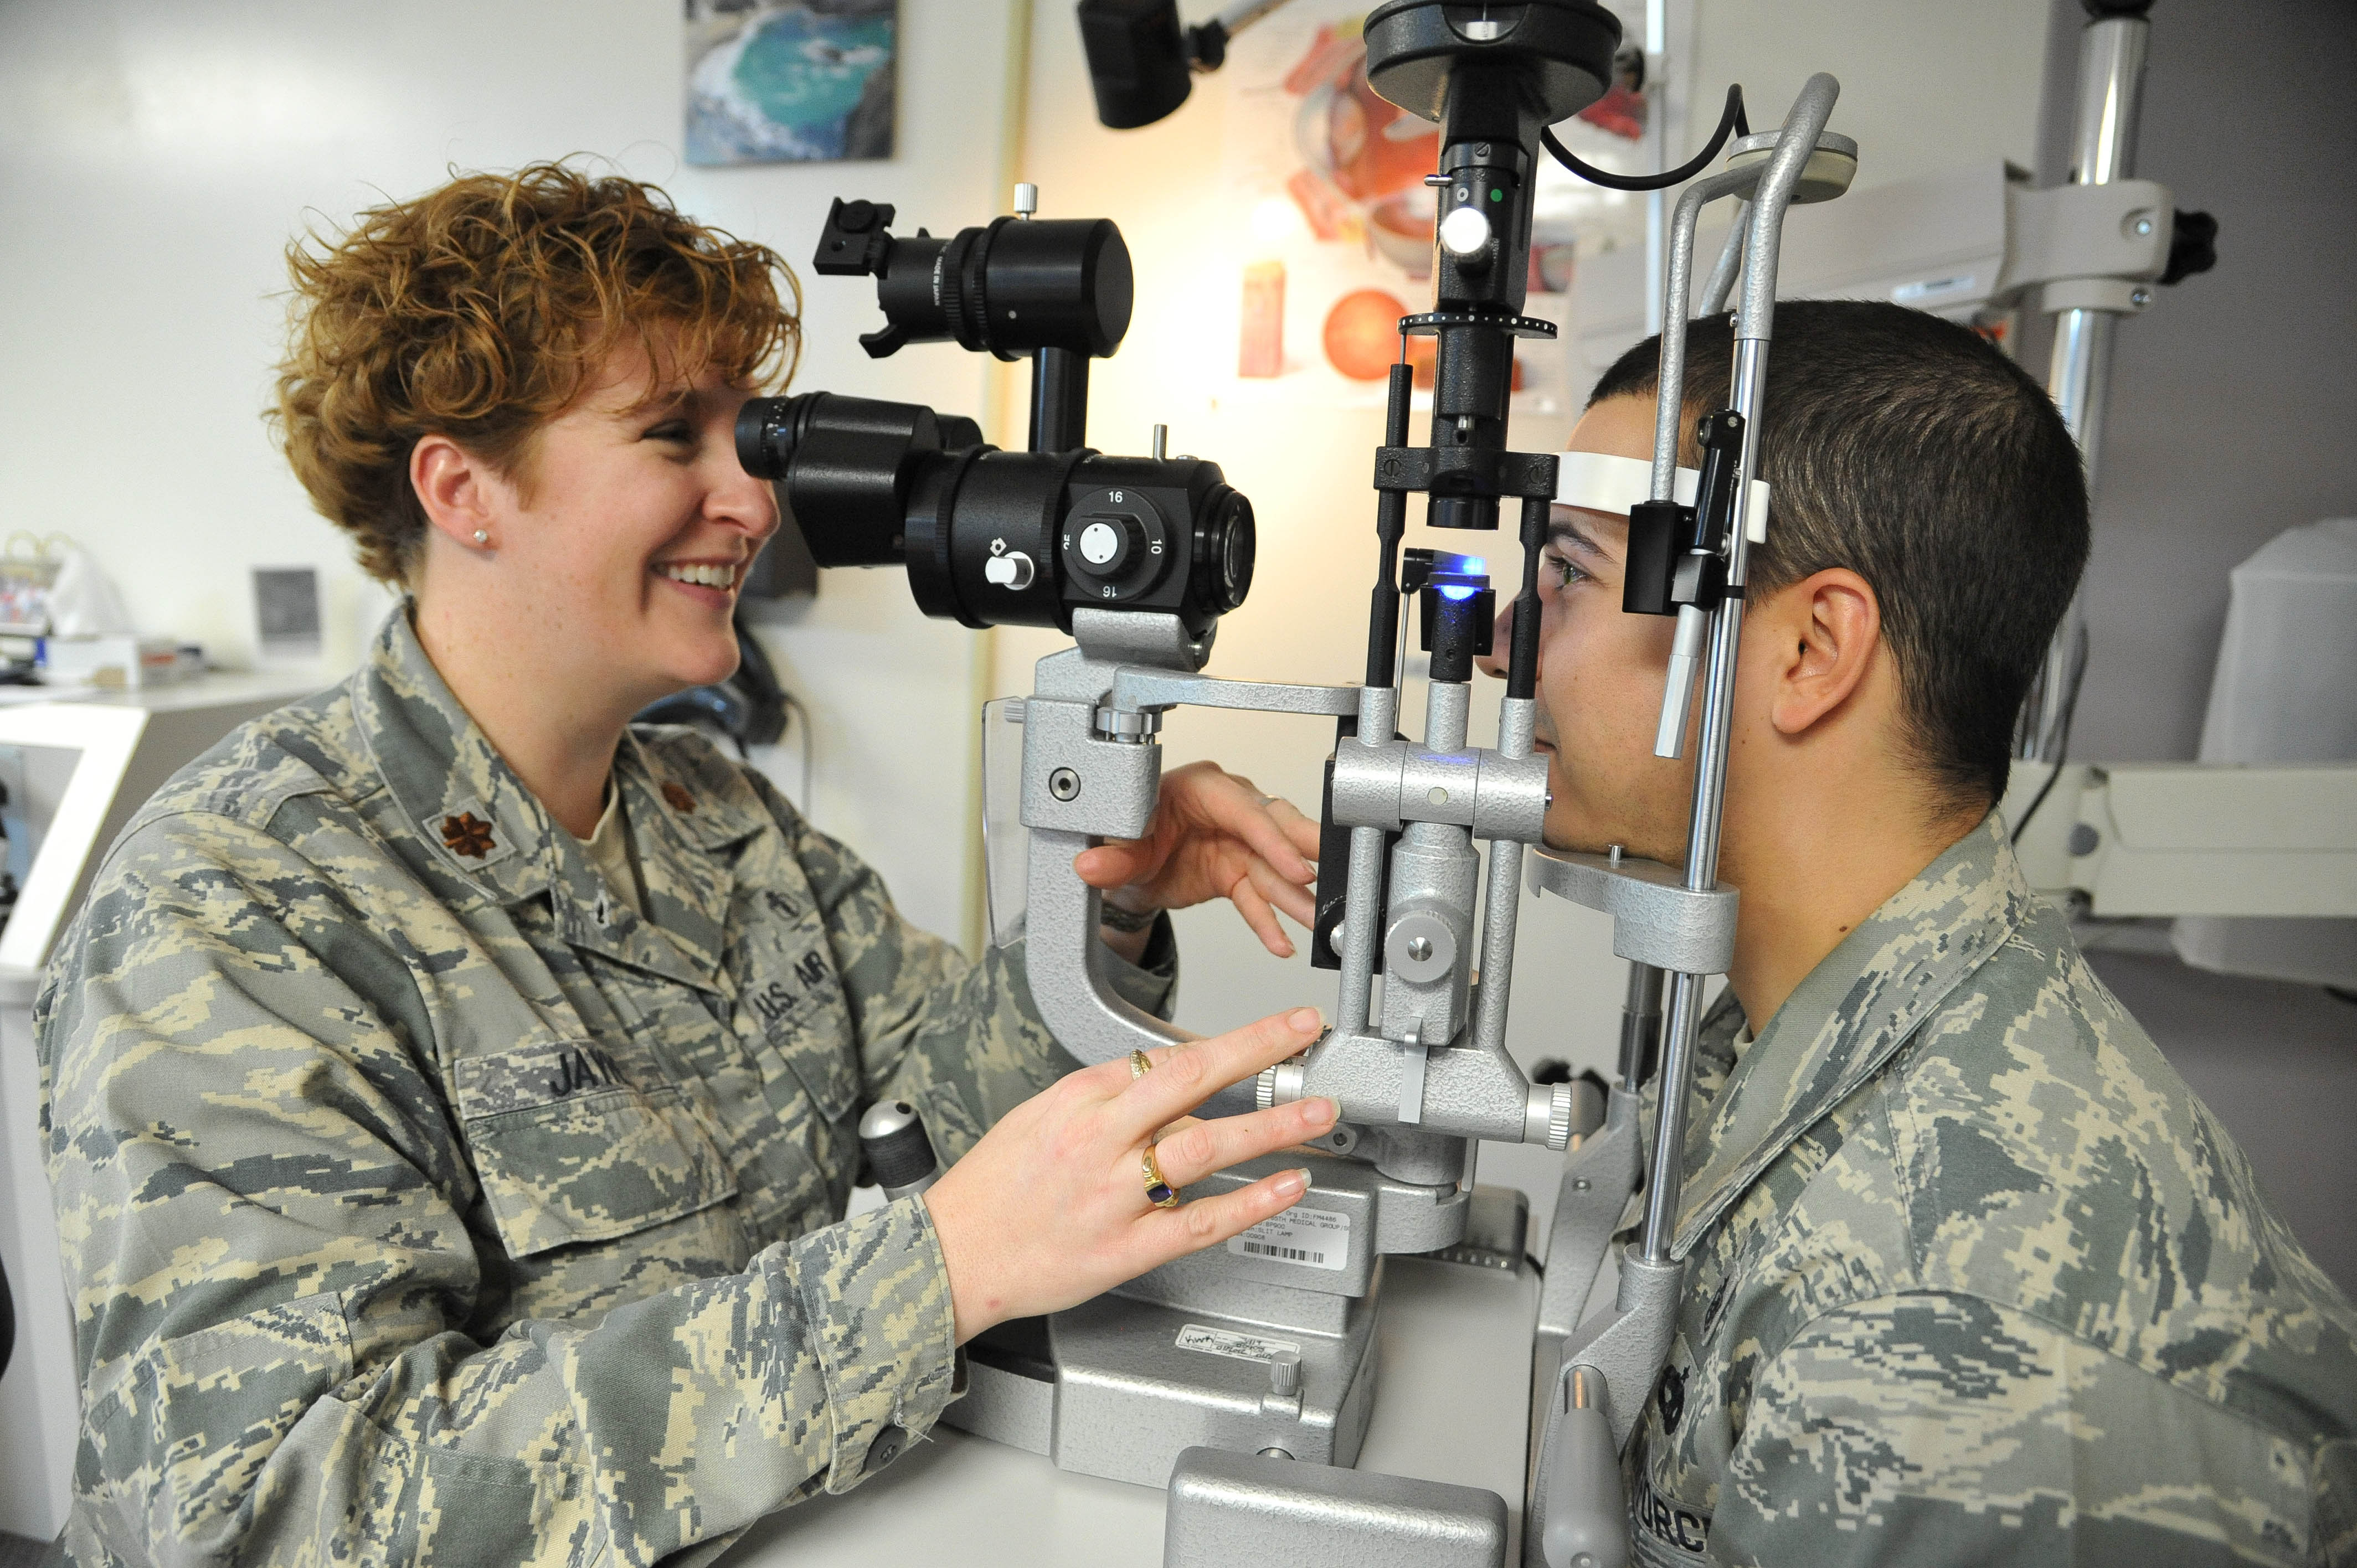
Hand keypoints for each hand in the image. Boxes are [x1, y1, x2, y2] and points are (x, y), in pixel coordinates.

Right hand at [921, 1007, 1336, 1343]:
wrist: (951, 1256)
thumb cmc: (992, 1190)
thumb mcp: (1039, 1118)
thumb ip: (1106, 1099)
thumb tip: (1169, 1084)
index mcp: (1077, 1100)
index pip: (1167, 1057)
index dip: (1232, 1040)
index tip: (1275, 1029)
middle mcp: (1097, 1140)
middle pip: (1189, 1080)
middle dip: (1257, 1050)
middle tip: (1303, 1034)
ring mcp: (1112, 1196)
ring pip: (1203, 1148)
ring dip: (1269, 1125)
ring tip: (1317, 1112)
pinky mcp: (1123, 1250)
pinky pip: (1199, 1222)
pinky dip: (1250, 1203)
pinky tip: (1286, 1186)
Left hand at [1074, 761, 1321, 957]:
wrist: (1124, 863)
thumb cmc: (1127, 831)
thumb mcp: (1117, 841)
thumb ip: (1112, 857)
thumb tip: (1089, 866)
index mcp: (1201, 787)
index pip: (1244, 811)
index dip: (1273, 839)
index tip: (1296, 868)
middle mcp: (1227, 809)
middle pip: (1276, 827)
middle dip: (1306, 852)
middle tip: (1334, 875)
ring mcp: (1237, 841)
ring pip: (1274, 868)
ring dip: (1295, 898)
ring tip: (1316, 922)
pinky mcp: (1237, 871)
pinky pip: (1257, 897)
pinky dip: (1269, 920)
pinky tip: (1282, 942)